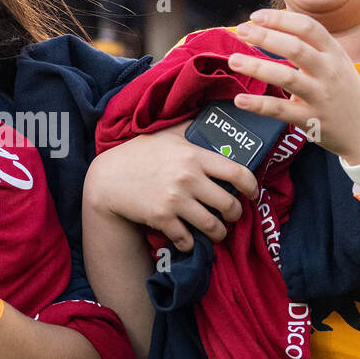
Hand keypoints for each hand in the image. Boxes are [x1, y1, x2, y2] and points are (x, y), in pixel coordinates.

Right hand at [84, 119, 258, 252]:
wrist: (108, 179)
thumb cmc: (139, 154)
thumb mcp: (166, 134)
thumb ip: (190, 126)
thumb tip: (212, 114)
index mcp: (194, 156)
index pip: (237, 172)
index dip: (251, 186)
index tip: (252, 193)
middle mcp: (188, 178)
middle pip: (229, 204)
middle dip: (236, 214)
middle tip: (232, 214)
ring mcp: (175, 200)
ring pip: (212, 226)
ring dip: (219, 233)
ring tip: (217, 232)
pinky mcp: (162, 218)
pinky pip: (188, 239)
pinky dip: (192, 244)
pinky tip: (190, 240)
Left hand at [228, 8, 359, 163]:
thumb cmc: (345, 92)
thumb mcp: (337, 62)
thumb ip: (311, 47)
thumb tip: (274, 28)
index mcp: (334, 52)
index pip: (307, 27)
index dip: (280, 18)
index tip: (256, 16)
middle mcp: (329, 71)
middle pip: (295, 47)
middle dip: (265, 36)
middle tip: (241, 31)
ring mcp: (320, 95)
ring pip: (286, 77)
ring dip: (257, 67)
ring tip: (234, 60)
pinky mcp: (311, 119)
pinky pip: (280, 110)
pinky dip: (258, 104)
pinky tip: (240, 100)